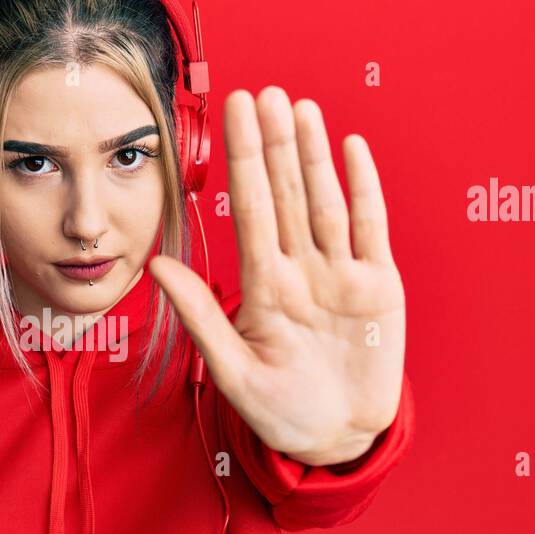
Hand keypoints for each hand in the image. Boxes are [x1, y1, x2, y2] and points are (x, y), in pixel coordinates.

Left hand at [149, 87, 405, 466]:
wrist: (334, 439)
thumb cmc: (278, 409)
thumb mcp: (232, 369)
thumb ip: (199, 315)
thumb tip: (154, 266)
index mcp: (263, 286)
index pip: (249, 210)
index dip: (241, 161)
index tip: (231, 114)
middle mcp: (301, 270)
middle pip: (285, 195)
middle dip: (274, 145)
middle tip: (263, 94)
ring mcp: (341, 275)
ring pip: (325, 202)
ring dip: (314, 156)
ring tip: (300, 109)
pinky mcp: (380, 287)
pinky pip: (371, 228)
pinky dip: (364, 189)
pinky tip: (351, 149)